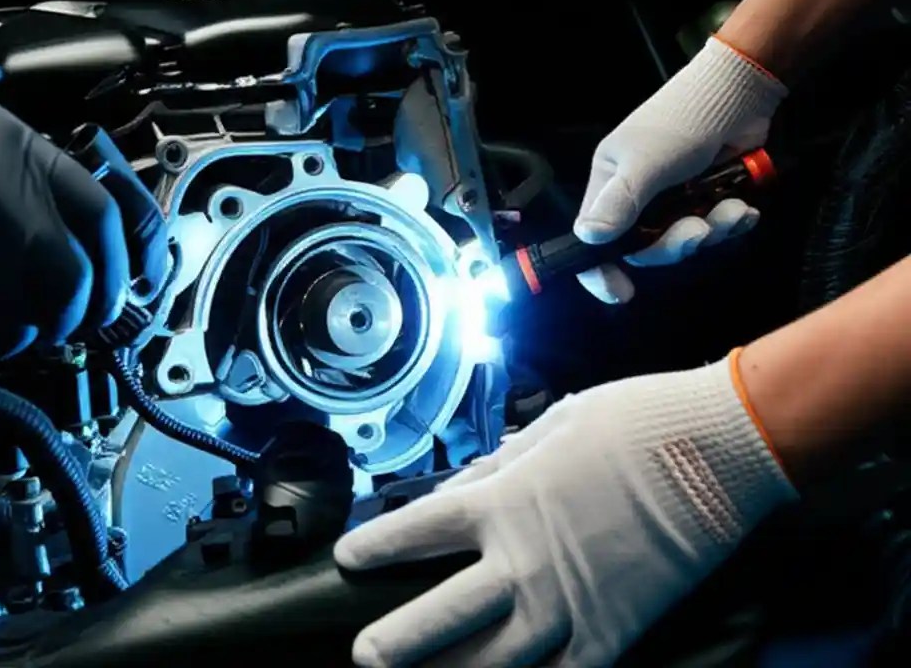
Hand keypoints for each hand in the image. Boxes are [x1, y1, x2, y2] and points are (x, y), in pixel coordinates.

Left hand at [334, 355, 796, 666]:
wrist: (719, 451)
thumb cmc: (633, 423)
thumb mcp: (551, 427)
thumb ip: (498, 464)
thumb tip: (461, 485)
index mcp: (502, 502)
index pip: (416, 531)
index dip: (377, 546)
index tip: (348, 558)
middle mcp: (524, 561)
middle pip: (441, 615)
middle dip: (397, 640)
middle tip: (366, 656)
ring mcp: (568, 605)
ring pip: (493, 660)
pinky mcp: (613, 632)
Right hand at [575, 37, 786, 303]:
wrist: (739, 92)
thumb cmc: (682, 120)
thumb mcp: (646, 162)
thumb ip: (619, 203)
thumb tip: (587, 239)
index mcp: (612, 187)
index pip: (594, 239)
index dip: (601, 270)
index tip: (621, 291)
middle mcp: (639, 198)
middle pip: (647, 248)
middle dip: (677, 244)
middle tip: (700, 230)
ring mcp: (675, 199)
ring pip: (686, 240)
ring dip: (714, 230)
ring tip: (733, 209)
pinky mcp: (708, 196)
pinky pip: (716, 228)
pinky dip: (733, 222)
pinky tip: (745, 208)